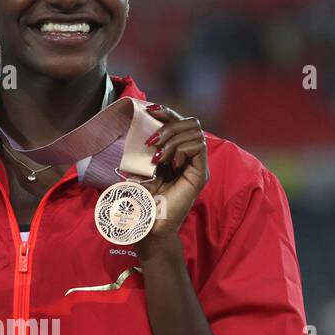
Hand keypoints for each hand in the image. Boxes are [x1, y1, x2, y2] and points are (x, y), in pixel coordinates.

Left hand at [138, 103, 208, 245]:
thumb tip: (136, 125)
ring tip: (156, 156)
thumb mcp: (137, 167)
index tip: (149, 110)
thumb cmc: (139, 199)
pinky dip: (180, 149)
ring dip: (172, 139)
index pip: (180, 122)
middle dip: (169, 125)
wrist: (146, 224)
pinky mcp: (199, 174)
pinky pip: (198, 147)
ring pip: (195, 132)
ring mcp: (196, 166)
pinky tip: (168, 162)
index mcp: (176, 153)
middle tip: (150, 142)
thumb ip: (142, 149)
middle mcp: (190, 157)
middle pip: (191, 123)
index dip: (167, 112)